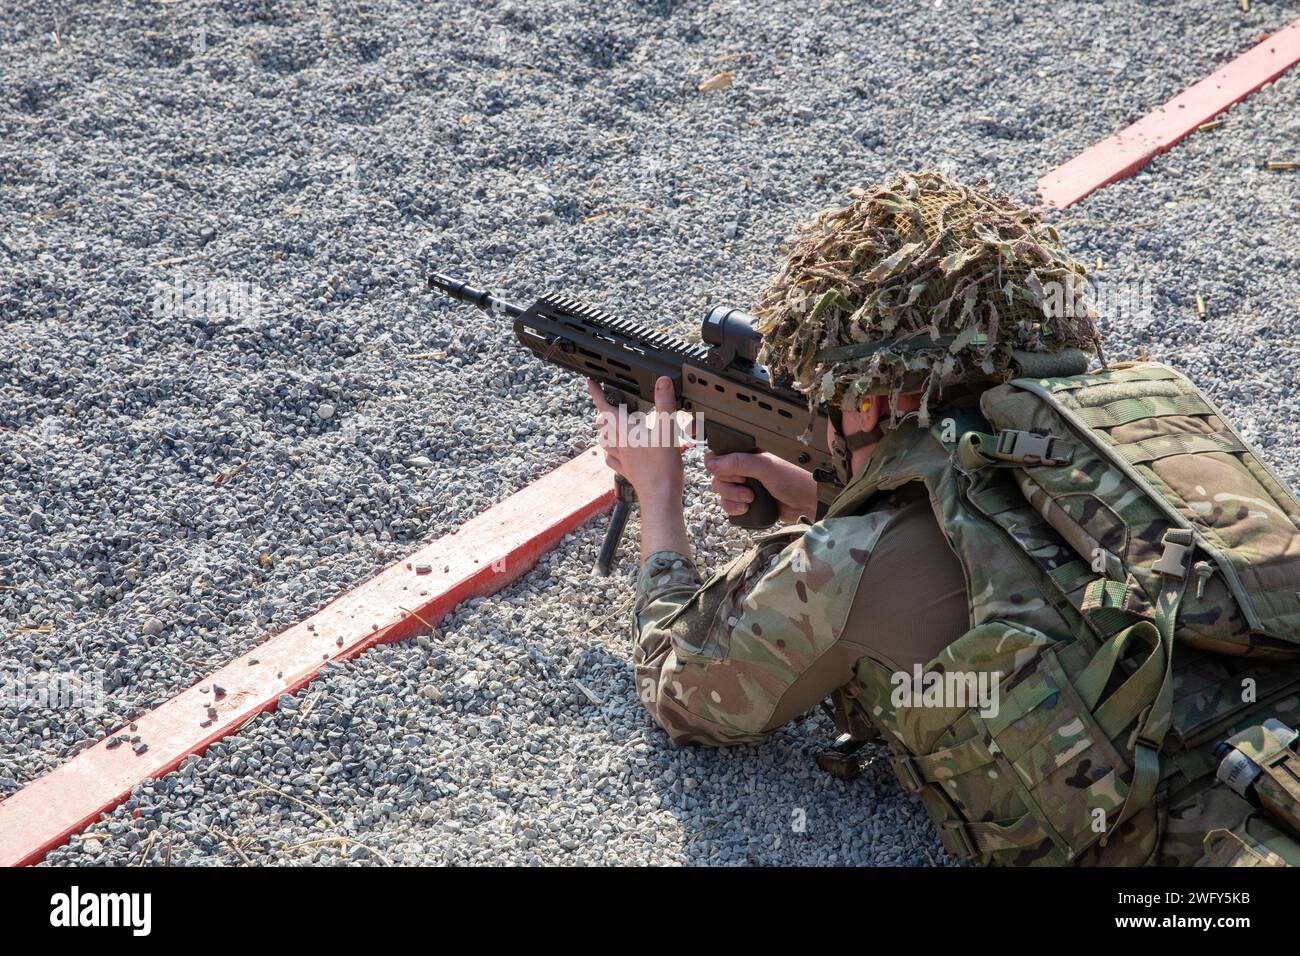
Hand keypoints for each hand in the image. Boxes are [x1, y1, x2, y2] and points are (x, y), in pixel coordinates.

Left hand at [588, 376, 687, 507]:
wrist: (660, 498)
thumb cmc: (662, 468)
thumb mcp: (667, 431)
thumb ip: (665, 404)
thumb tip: (663, 382)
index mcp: (626, 431)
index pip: (605, 408)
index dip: (597, 393)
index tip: (591, 383)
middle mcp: (620, 444)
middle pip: (604, 425)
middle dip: (602, 412)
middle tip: (606, 402)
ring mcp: (623, 459)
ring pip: (606, 442)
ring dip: (605, 432)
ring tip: (609, 426)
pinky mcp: (628, 471)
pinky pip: (614, 460)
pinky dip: (611, 453)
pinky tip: (615, 454)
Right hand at [704, 450, 816, 523]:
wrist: (809, 504)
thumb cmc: (795, 480)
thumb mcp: (766, 467)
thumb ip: (739, 462)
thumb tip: (713, 463)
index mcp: (748, 452)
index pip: (720, 454)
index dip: (719, 464)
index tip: (730, 471)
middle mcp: (744, 467)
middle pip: (717, 474)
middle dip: (728, 484)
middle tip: (745, 483)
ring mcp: (745, 484)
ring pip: (721, 491)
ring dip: (732, 497)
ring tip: (750, 499)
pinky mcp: (746, 501)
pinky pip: (728, 505)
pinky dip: (734, 508)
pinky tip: (747, 508)